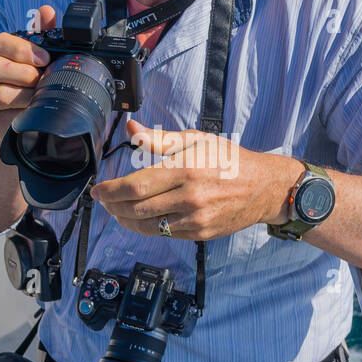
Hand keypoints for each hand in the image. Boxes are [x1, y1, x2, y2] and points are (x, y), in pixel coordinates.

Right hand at [0, 5, 55, 138]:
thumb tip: (46, 11)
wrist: (34, 117)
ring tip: (38, 93)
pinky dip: (19, 103)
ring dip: (22, 89)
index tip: (45, 59)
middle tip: (41, 78)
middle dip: (22, 71)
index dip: (20, 49)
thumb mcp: (45, 58)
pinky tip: (32, 105)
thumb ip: (45, 34)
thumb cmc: (38, 82)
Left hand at [89, 120, 304, 239]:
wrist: (264, 187)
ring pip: (148, 226)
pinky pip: (166, 234)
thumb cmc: (229, 159)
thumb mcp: (196, 140)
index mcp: (185, 169)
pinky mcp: (201, 234)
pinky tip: (141, 219)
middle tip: (104, 201)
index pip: (135, 186)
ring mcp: (195, 219)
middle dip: (113, 207)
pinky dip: (148, 227)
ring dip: (126, 220)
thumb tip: (131, 128)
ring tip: (117, 212)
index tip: (97, 191)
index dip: (110, 191)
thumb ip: (160, 139)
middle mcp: (189, 197)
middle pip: (136, 209)